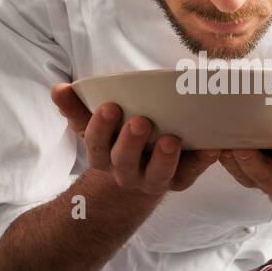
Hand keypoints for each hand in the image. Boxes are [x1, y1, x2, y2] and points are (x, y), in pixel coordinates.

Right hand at [51, 83, 219, 193]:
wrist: (140, 171)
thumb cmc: (117, 137)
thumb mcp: (93, 123)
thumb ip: (76, 106)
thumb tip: (58, 89)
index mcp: (103, 156)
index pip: (96, 144)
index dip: (101, 128)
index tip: (110, 107)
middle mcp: (125, 172)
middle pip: (124, 162)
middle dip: (131, 142)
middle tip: (140, 122)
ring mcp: (153, 180)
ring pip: (157, 175)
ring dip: (164, 158)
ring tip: (172, 140)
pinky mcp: (179, 181)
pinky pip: (191, 175)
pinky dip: (202, 162)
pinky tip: (213, 147)